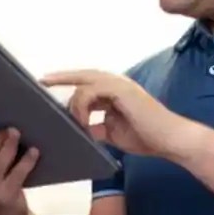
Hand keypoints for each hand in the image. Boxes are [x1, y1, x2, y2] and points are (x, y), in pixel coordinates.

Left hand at [41, 70, 201, 158]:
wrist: (170, 139)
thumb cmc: (147, 137)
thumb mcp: (114, 133)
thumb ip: (97, 128)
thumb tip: (80, 130)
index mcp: (115, 91)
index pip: (88, 82)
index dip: (69, 81)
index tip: (49, 84)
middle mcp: (117, 83)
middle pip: (83, 75)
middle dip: (62, 77)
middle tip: (43, 81)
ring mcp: (120, 84)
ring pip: (85, 85)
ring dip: (75, 105)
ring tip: (74, 123)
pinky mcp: (121, 90)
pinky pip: (91, 92)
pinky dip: (82, 106)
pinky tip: (82, 122)